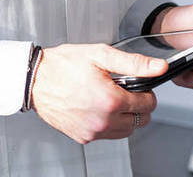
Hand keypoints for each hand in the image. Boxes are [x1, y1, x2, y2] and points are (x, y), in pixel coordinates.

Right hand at [30, 43, 166, 143]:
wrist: (34, 79)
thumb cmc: (63, 65)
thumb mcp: (101, 55)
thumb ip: (134, 63)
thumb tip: (158, 67)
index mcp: (111, 100)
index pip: (148, 105)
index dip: (147, 93)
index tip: (139, 86)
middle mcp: (103, 121)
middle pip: (140, 121)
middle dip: (138, 106)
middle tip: (124, 91)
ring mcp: (92, 132)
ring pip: (125, 131)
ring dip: (124, 117)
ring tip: (110, 98)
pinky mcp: (83, 137)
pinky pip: (106, 135)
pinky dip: (108, 124)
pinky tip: (97, 107)